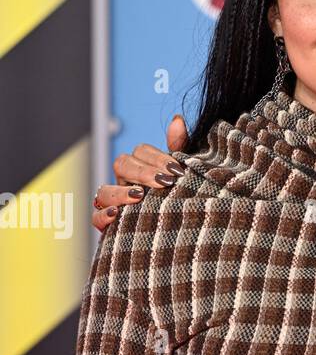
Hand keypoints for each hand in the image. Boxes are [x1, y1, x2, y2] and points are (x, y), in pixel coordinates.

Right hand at [91, 114, 188, 233]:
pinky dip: (103, 215)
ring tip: (139, 197)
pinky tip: (117, 215)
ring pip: (104, 190)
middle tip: (164, 183)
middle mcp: (125, 182)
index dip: (157, 157)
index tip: (177, 171)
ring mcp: (115, 202)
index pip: (141, 151)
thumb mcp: (181, 175)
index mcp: (142, 167)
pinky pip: (96, 217)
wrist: (176, 235)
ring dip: (120, 192)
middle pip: (122, 164)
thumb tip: (177, 119)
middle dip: (142, 172)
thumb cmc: (178, 199)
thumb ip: (178, 148)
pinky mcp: (109, 226)